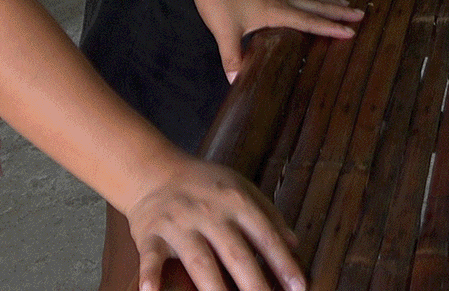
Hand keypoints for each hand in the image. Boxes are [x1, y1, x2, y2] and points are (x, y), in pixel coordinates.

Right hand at [126, 150, 305, 290]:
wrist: (154, 170)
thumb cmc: (205, 185)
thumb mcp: (241, 188)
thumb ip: (269, 214)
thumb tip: (295, 244)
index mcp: (236, 201)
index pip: (265, 235)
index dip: (284, 263)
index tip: (299, 287)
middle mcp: (209, 212)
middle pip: (235, 254)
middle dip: (254, 284)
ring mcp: (179, 223)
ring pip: (199, 261)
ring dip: (213, 288)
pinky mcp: (151, 233)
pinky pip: (150, 257)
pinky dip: (150, 275)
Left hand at [192, 0, 363, 82]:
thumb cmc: (218, 4)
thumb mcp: (225, 35)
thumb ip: (233, 59)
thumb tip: (236, 83)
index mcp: (277, 11)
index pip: (310, 21)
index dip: (331, 28)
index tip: (352, 32)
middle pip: (315, 5)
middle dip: (338, 11)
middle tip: (360, 14)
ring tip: (343, 2)